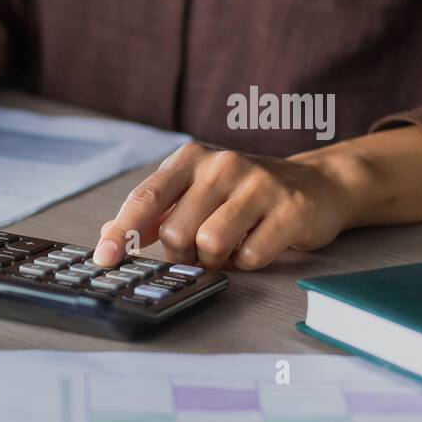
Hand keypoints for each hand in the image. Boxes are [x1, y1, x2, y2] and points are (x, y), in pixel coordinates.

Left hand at [93, 142, 357, 270]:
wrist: (316, 185)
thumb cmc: (243, 193)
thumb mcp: (195, 190)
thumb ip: (154, 212)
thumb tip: (108, 235)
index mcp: (191, 159)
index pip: (145, 199)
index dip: (121, 232)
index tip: (104, 258)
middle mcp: (223, 165)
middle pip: (177, 232)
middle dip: (183, 253)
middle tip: (199, 248)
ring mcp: (259, 185)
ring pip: (211, 245)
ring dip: (215, 259)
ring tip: (230, 245)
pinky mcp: (290, 210)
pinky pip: (250, 257)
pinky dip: (247, 262)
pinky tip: (256, 244)